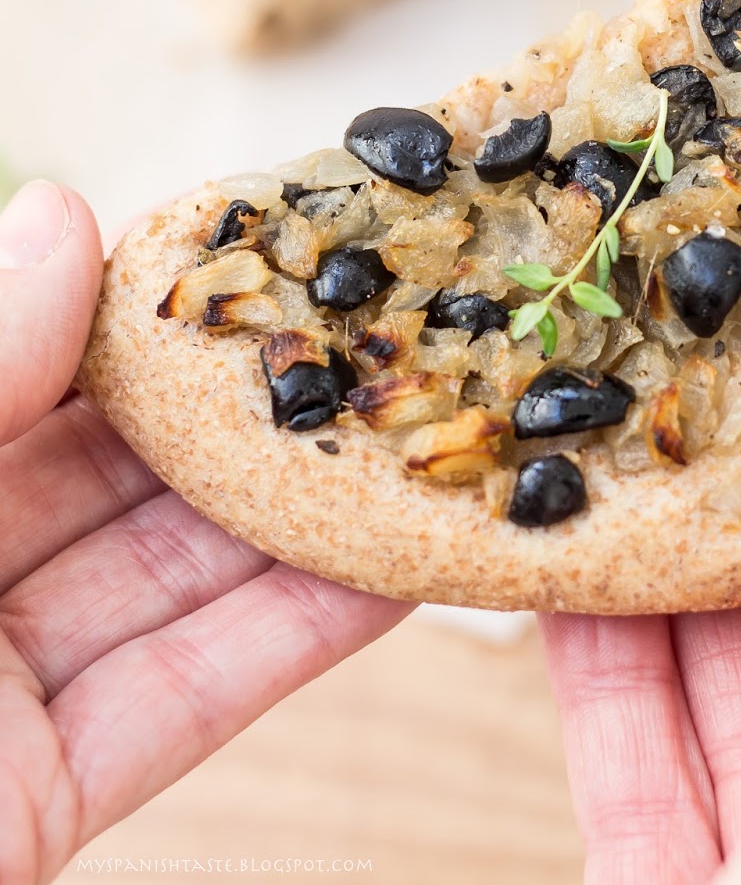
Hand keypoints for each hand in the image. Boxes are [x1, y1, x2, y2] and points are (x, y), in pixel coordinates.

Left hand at [0, 181, 410, 884]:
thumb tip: (65, 214)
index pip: (19, 364)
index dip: (132, 302)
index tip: (249, 243)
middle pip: (110, 470)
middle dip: (243, 405)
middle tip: (373, 337)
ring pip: (166, 580)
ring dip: (297, 517)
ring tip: (417, 437)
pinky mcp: (38, 809)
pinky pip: (182, 698)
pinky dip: (293, 635)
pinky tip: (394, 568)